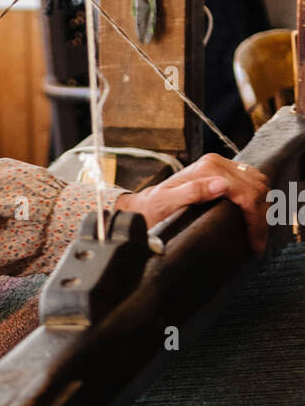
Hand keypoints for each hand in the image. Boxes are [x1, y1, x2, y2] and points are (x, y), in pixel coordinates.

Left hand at [115, 152, 268, 254]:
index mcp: (207, 169)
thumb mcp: (165, 203)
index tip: (255, 242)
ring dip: (263, 207)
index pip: (246, 191)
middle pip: (256, 186)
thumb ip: (192, 192)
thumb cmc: (152, 209)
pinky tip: (253, 217)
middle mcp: (216, 163)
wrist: (142, 206)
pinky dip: (257, 200)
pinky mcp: (222, 173)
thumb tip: (222, 186)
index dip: (255, 218)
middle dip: (262, 216)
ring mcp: (220, 167)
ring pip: (258, 182)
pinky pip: (250, 182)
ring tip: (258, 233)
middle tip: (258, 242)